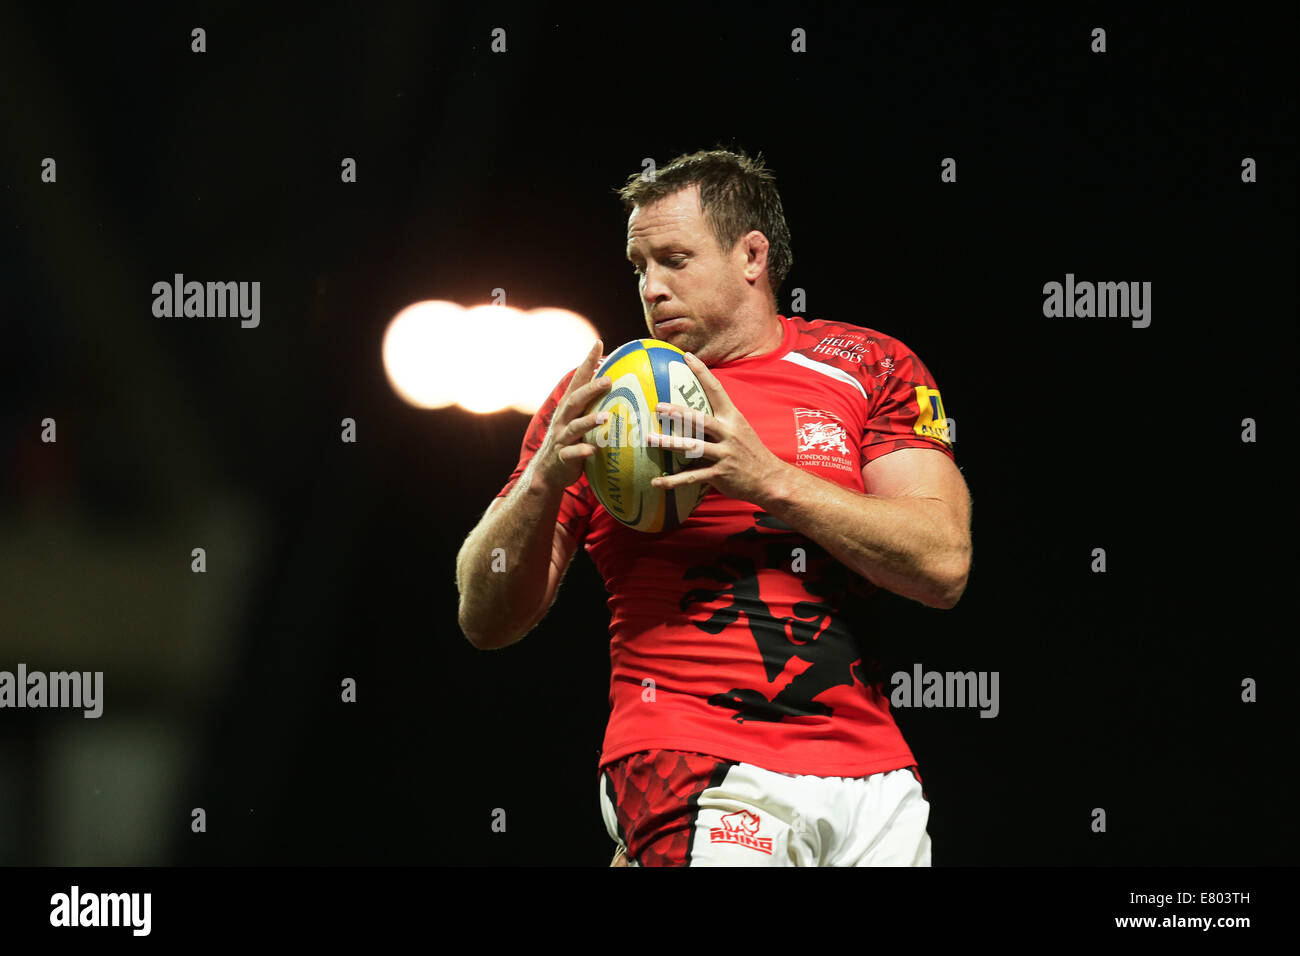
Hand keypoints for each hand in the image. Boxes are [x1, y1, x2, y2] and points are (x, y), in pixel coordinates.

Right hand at [533, 339, 611, 491]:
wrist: (548, 471)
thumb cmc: (572, 442)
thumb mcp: (580, 420)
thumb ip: (596, 405)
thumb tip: (624, 389)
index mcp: (568, 407)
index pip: (578, 380)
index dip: (587, 362)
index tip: (599, 343)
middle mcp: (563, 419)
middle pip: (575, 400)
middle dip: (590, 389)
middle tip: (608, 380)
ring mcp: (561, 438)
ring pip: (574, 427)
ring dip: (589, 421)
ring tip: (605, 418)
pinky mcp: (562, 457)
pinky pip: (571, 454)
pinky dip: (581, 451)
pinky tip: (593, 450)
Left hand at [647, 351, 787, 505]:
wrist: (770, 479)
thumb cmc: (750, 453)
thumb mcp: (740, 429)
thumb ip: (719, 420)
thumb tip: (694, 410)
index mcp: (733, 418)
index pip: (716, 389)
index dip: (701, 372)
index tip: (686, 356)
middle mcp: (729, 433)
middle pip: (700, 419)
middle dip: (678, 412)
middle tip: (658, 407)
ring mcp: (724, 454)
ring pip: (693, 447)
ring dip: (669, 443)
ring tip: (649, 439)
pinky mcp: (720, 474)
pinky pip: (692, 477)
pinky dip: (673, 481)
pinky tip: (656, 482)